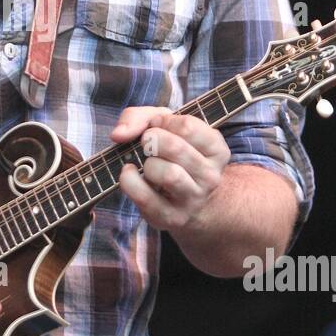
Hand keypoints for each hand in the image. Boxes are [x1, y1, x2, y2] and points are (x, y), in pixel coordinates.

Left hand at [110, 106, 229, 234]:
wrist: (189, 202)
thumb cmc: (174, 156)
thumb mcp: (166, 128)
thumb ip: (141, 118)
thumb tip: (119, 134)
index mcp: (216, 150)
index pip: (187, 126)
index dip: (164, 121)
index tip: (159, 127)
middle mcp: (210, 176)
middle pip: (175, 148)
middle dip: (151, 139)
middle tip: (146, 142)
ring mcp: (193, 200)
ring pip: (167, 174)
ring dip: (148, 163)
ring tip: (147, 164)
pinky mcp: (171, 217)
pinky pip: (144, 197)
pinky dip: (129, 181)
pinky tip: (131, 175)